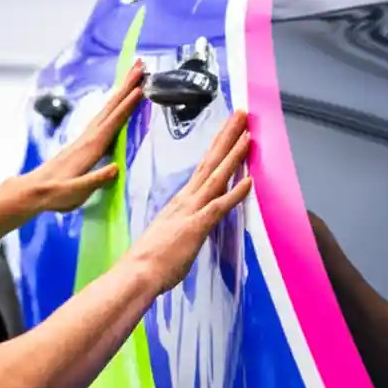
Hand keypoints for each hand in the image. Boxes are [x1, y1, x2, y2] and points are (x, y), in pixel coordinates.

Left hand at [17, 60, 145, 211]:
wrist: (33, 191)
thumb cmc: (55, 194)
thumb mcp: (74, 192)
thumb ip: (94, 181)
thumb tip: (116, 168)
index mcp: (89, 149)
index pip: (112, 124)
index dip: (127, 107)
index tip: (140, 90)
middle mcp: (88, 138)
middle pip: (111, 107)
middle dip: (126, 86)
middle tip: (140, 65)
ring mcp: (85, 138)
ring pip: (107, 109)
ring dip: (122, 91)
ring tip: (134, 75)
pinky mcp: (84, 142)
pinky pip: (104, 117)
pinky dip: (114, 105)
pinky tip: (117, 102)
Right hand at [126, 110, 251, 292]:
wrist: (137, 273)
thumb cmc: (150, 261)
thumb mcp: (170, 236)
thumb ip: (183, 226)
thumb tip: (189, 226)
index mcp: (181, 201)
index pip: (203, 168)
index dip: (218, 148)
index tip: (229, 130)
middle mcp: (186, 199)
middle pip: (210, 162)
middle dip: (227, 136)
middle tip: (241, 114)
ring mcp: (191, 210)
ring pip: (216, 176)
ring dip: (233, 155)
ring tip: (247, 133)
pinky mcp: (196, 226)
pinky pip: (219, 206)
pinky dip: (235, 192)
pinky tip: (249, 180)